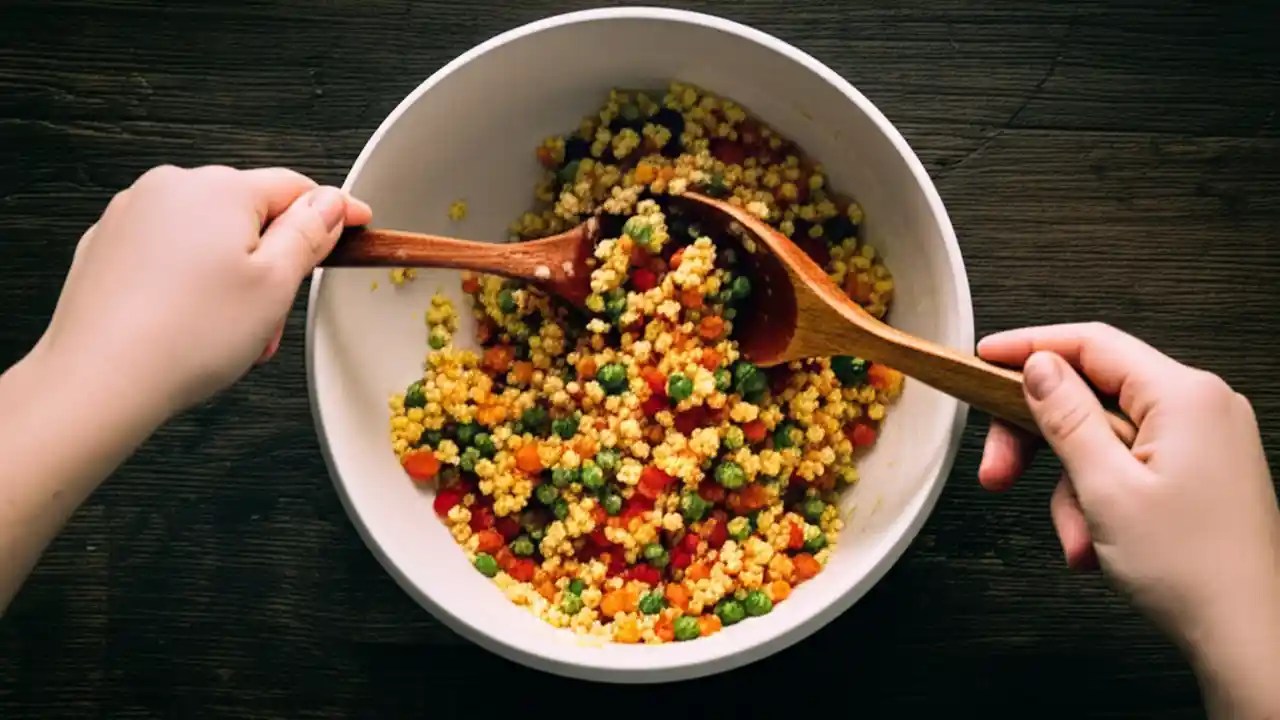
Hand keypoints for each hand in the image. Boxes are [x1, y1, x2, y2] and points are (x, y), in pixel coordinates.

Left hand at [34, 165, 370, 418]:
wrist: (100, 380)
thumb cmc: (186, 338)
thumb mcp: (275, 285)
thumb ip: (309, 234)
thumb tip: (329, 202)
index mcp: (220, 190)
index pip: (296, 187)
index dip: (334, 210)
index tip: (357, 225)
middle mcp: (171, 188)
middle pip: (250, 213)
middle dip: (273, 259)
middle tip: (276, 314)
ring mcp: (133, 214)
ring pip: (208, 233)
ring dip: (234, 274)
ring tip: (231, 331)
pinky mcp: (108, 245)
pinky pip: (169, 251)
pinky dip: (191, 280)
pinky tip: (191, 323)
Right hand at [976, 323, 1279, 716]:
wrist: (1251, 639)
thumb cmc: (1194, 572)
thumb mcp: (1105, 488)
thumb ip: (1065, 417)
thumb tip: (1040, 367)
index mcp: (1184, 397)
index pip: (1091, 344)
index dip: (1030, 347)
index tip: (984, 359)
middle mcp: (1202, 408)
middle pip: (1091, 395)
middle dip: (1040, 438)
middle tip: (999, 470)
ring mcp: (1206, 440)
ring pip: (1105, 439)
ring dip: (1072, 487)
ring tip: (1077, 537)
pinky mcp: (1203, 470)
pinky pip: (1130, 465)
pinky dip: (1102, 499)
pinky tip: (1099, 544)